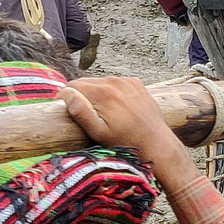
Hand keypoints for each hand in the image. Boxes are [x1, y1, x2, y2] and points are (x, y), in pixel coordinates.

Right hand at [61, 77, 179, 163]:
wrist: (156, 142)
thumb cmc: (125, 141)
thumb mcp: (99, 133)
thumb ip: (81, 112)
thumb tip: (67, 94)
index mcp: (103, 91)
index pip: (73, 86)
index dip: (66, 98)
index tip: (67, 112)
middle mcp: (115, 81)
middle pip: (86, 82)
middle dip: (82, 96)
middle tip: (87, 116)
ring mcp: (127, 81)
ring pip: (101, 82)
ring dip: (97, 95)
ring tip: (104, 114)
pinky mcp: (136, 83)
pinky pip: (116, 84)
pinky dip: (112, 93)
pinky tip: (117, 109)